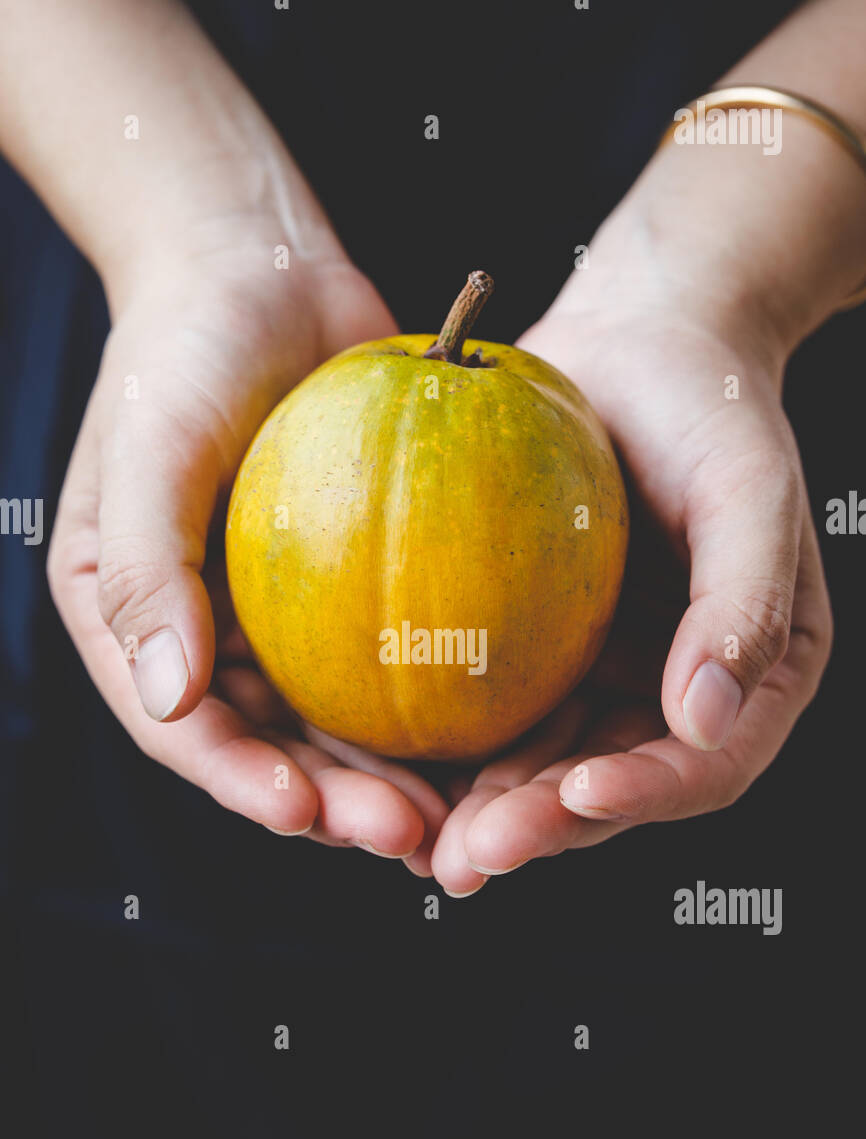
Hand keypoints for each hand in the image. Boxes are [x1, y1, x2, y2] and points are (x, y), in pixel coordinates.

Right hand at [47, 229, 448, 867]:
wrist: (264, 272)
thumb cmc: (187, 348)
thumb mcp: (149, 448)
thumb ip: (147, 574)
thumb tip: (170, 698)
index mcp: (134, 622)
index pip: (182, 729)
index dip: (240, 784)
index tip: (306, 813)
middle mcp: (206, 635)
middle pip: (269, 748)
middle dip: (334, 806)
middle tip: (408, 835)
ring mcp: (280, 619)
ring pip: (336, 725)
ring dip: (390, 777)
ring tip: (455, 814)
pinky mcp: (351, 591)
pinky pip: (392, 661)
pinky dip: (432, 705)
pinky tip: (490, 736)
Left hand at [430, 270, 831, 894]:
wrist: (635, 341)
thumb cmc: (707, 404)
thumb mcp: (748, 489)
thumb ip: (745, 604)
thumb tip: (705, 720)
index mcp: (750, 676)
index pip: (707, 764)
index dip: (647, 795)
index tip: (579, 793)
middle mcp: (673, 691)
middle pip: (613, 786)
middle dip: (546, 829)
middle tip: (470, 855)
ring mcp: (601, 675)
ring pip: (545, 766)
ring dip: (488, 810)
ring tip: (423, 842)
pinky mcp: (534, 649)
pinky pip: (493, 709)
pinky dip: (452, 747)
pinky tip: (393, 766)